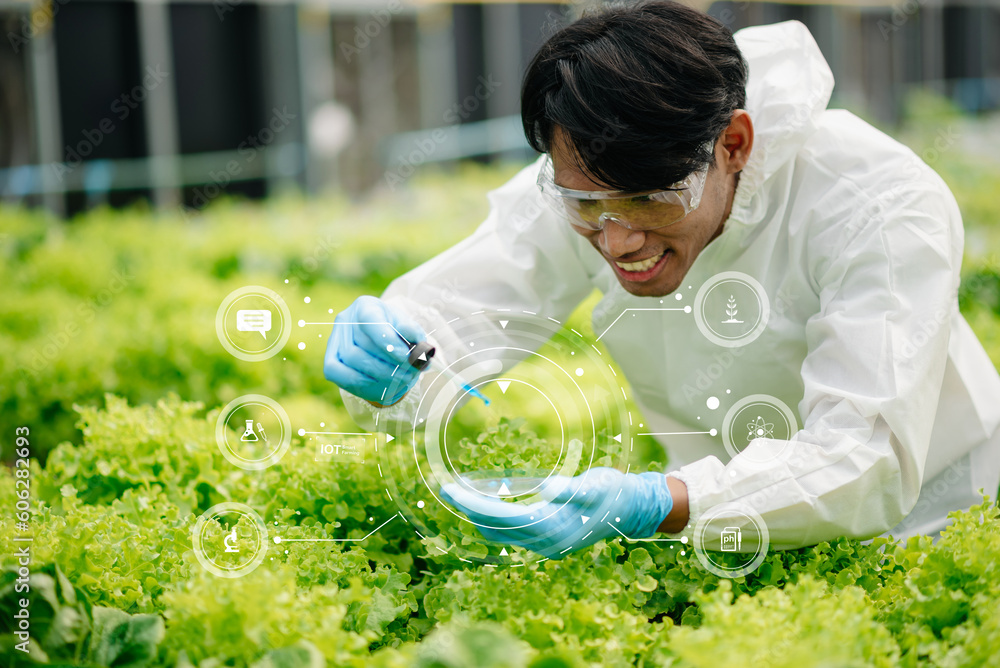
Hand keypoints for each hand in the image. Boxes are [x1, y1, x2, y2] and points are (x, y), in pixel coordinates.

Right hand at [323, 296, 425, 405]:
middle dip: (389, 363)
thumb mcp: (410, 330)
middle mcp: (345, 320)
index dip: (387, 340)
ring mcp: (335, 340)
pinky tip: (380, 384)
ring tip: (402, 378)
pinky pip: (337, 373)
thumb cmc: (398, 335)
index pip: (370, 320)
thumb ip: (415, 335)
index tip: (405, 356)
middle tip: (410, 372)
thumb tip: (421, 347)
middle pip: (362, 344)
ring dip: (380, 374)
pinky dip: (360, 382)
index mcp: (366, 306)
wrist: (385, 348)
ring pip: (351, 360)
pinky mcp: (330, 361)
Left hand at [439, 467, 672, 559]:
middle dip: (469, 509)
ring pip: (502, 536)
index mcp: (553, 528)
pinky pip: (513, 535)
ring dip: (479, 517)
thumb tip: (545, 490)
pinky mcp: (550, 541)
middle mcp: (547, 543)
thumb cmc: (614, 492)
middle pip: (496, 529)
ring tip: (461, 497)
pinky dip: (495, 522)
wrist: (634, 509)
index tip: (451, 489)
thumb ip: (570, 489)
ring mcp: (548, 545)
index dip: (474, 503)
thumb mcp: (594, 485)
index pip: (502, 517)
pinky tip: (487, 507)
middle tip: (446, 488)